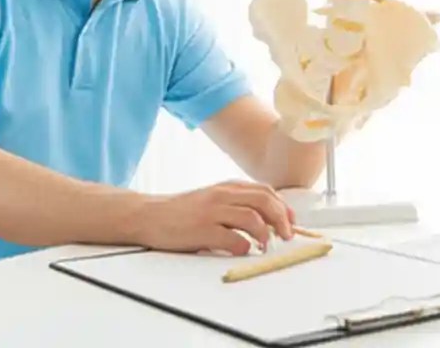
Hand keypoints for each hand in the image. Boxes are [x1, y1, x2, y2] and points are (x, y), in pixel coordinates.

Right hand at [133, 180, 296, 254]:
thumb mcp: (212, 199)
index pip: (265, 191)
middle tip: (286, 236)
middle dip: (281, 219)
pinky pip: (232, 239)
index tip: (291, 221)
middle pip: (264, 201)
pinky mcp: (201, 230)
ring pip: (252, 218)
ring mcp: (212, 212)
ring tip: (265, 245)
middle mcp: (222, 195)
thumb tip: (266, 220)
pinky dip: (243, 247)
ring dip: (265, 234)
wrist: (148, 215)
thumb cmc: (181, 211)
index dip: (283, 206)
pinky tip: (241, 250)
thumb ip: (235, 204)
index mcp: (227, 187)